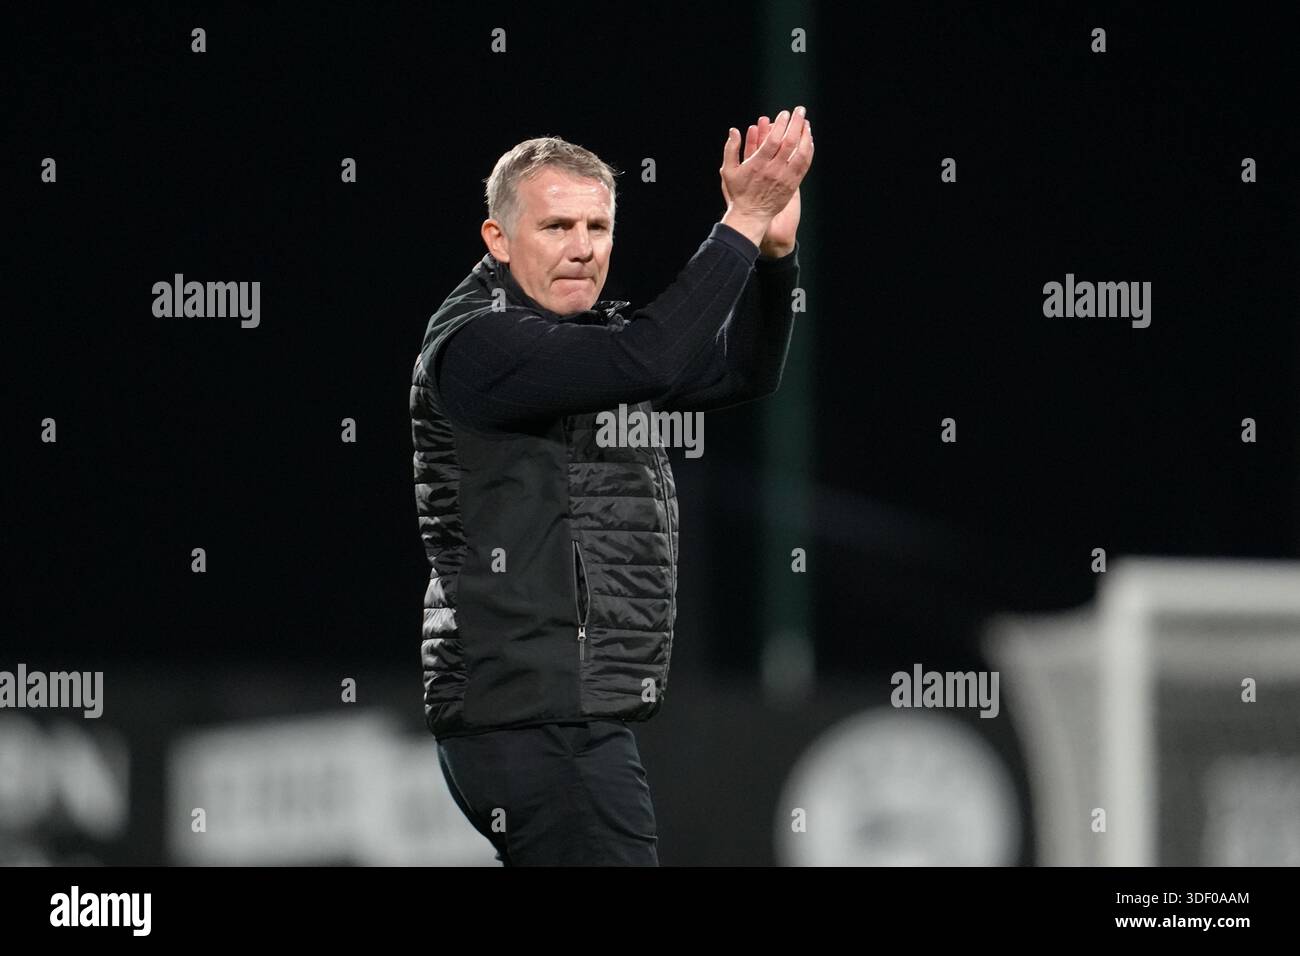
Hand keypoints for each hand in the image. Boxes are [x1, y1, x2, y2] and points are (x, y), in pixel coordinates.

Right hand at [719, 106, 813, 254]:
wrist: (751, 215)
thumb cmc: (739, 192)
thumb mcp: (728, 171)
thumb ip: (731, 149)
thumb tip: (734, 130)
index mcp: (758, 165)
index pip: (773, 140)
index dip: (780, 125)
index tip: (784, 114)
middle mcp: (773, 170)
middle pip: (790, 143)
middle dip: (796, 124)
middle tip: (800, 111)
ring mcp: (785, 178)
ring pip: (801, 153)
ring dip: (806, 136)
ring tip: (806, 124)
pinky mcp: (793, 185)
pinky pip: (804, 165)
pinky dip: (808, 151)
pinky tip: (809, 141)